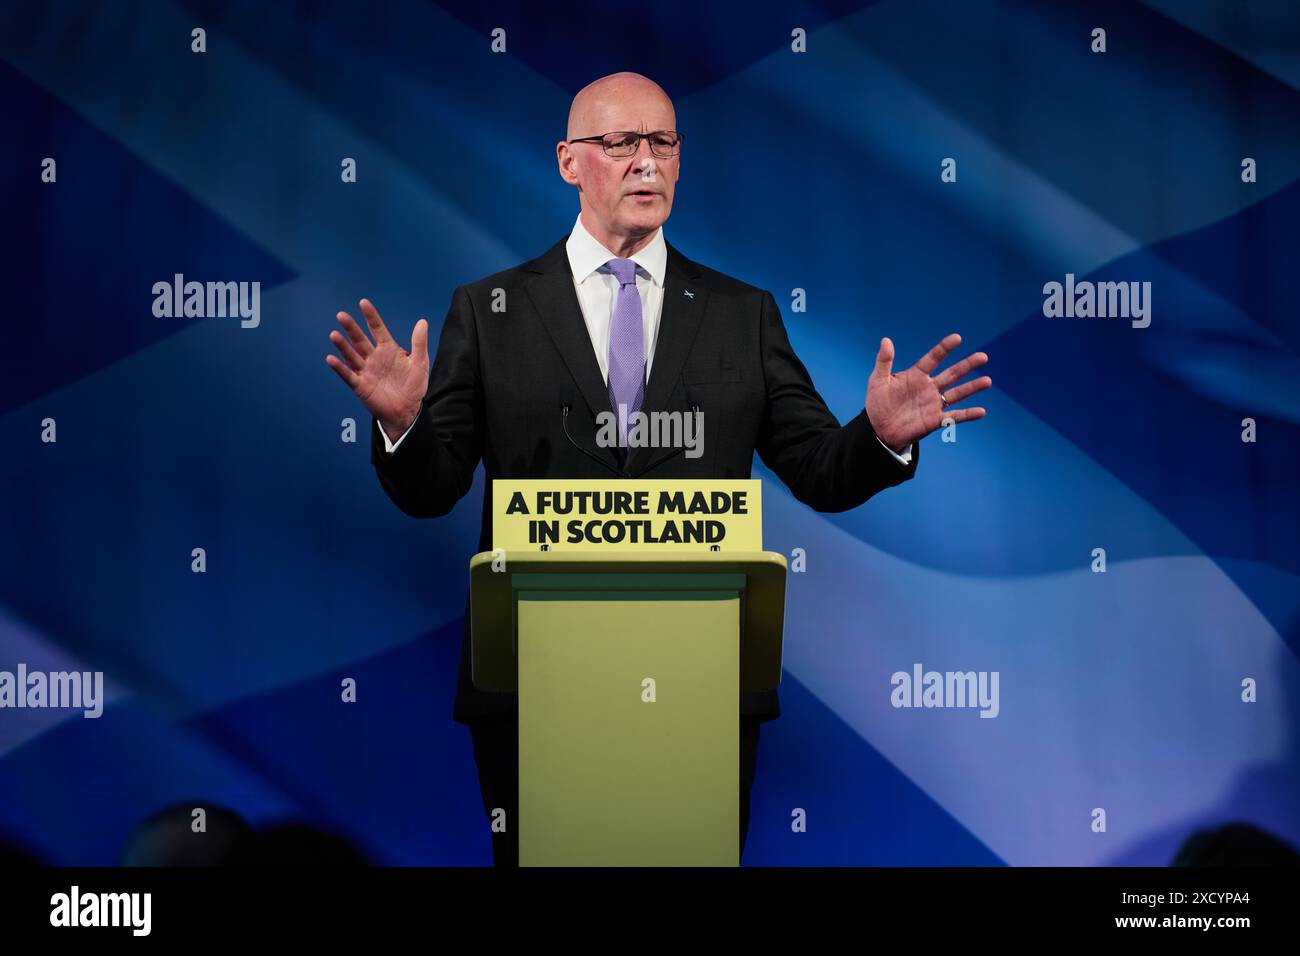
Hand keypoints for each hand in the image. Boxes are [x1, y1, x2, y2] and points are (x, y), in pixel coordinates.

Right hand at [325, 299, 428, 442]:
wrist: (407, 410)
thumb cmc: (413, 386)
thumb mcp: (420, 363)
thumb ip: (419, 343)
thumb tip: (422, 321)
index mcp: (388, 349)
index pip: (377, 329)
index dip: (371, 316)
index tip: (363, 303)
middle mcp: (374, 357)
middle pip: (360, 339)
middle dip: (351, 328)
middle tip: (342, 315)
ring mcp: (366, 370)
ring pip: (351, 354)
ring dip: (342, 345)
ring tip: (334, 335)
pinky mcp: (360, 385)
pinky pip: (348, 374)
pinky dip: (340, 367)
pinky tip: (331, 359)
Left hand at [865, 333, 990, 451]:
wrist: (878, 429)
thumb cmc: (877, 403)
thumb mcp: (878, 380)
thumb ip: (884, 361)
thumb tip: (886, 340)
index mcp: (916, 375)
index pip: (933, 358)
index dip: (944, 348)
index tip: (957, 338)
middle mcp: (929, 388)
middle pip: (952, 374)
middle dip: (967, 365)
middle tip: (983, 356)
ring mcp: (933, 404)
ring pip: (957, 393)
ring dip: (972, 387)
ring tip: (987, 381)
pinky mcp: (935, 420)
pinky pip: (954, 416)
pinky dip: (967, 414)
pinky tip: (981, 411)